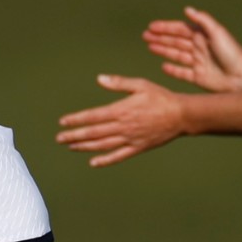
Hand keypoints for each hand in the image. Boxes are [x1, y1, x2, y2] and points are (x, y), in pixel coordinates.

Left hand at [56, 74, 186, 167]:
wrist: (182, 115)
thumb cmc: (160, 97)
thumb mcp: (140, 85)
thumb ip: (119, 83)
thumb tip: (99, 79)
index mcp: (121, 110)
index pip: (93, 116)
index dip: (77, 120)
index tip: (63, 122)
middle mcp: (123, 126)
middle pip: (94, 132)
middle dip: (75, 135)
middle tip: (59, 138)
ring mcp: (130, 138)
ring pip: (103, 145)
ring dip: (85, 147)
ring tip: (71, 147)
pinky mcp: (138, 147)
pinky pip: (119, 156)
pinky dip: (105, 160)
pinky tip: (93, 163)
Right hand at [144, 6, 241, 92]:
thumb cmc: (232, 53)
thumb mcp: (217, 32)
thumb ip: (202, 20)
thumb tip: (187, 9)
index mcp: (202, 36)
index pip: (180, 30)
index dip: (166, 28)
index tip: (151, 26)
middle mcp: (199, 48)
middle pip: (175, 41)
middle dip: (160, 38)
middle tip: (144, 36)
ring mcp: (198, 63)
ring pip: (176, 55)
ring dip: (163, 50)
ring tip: (149, 47)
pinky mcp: (198, 77)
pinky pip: (181, 73)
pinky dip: (172, 69)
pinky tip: (163, 66)